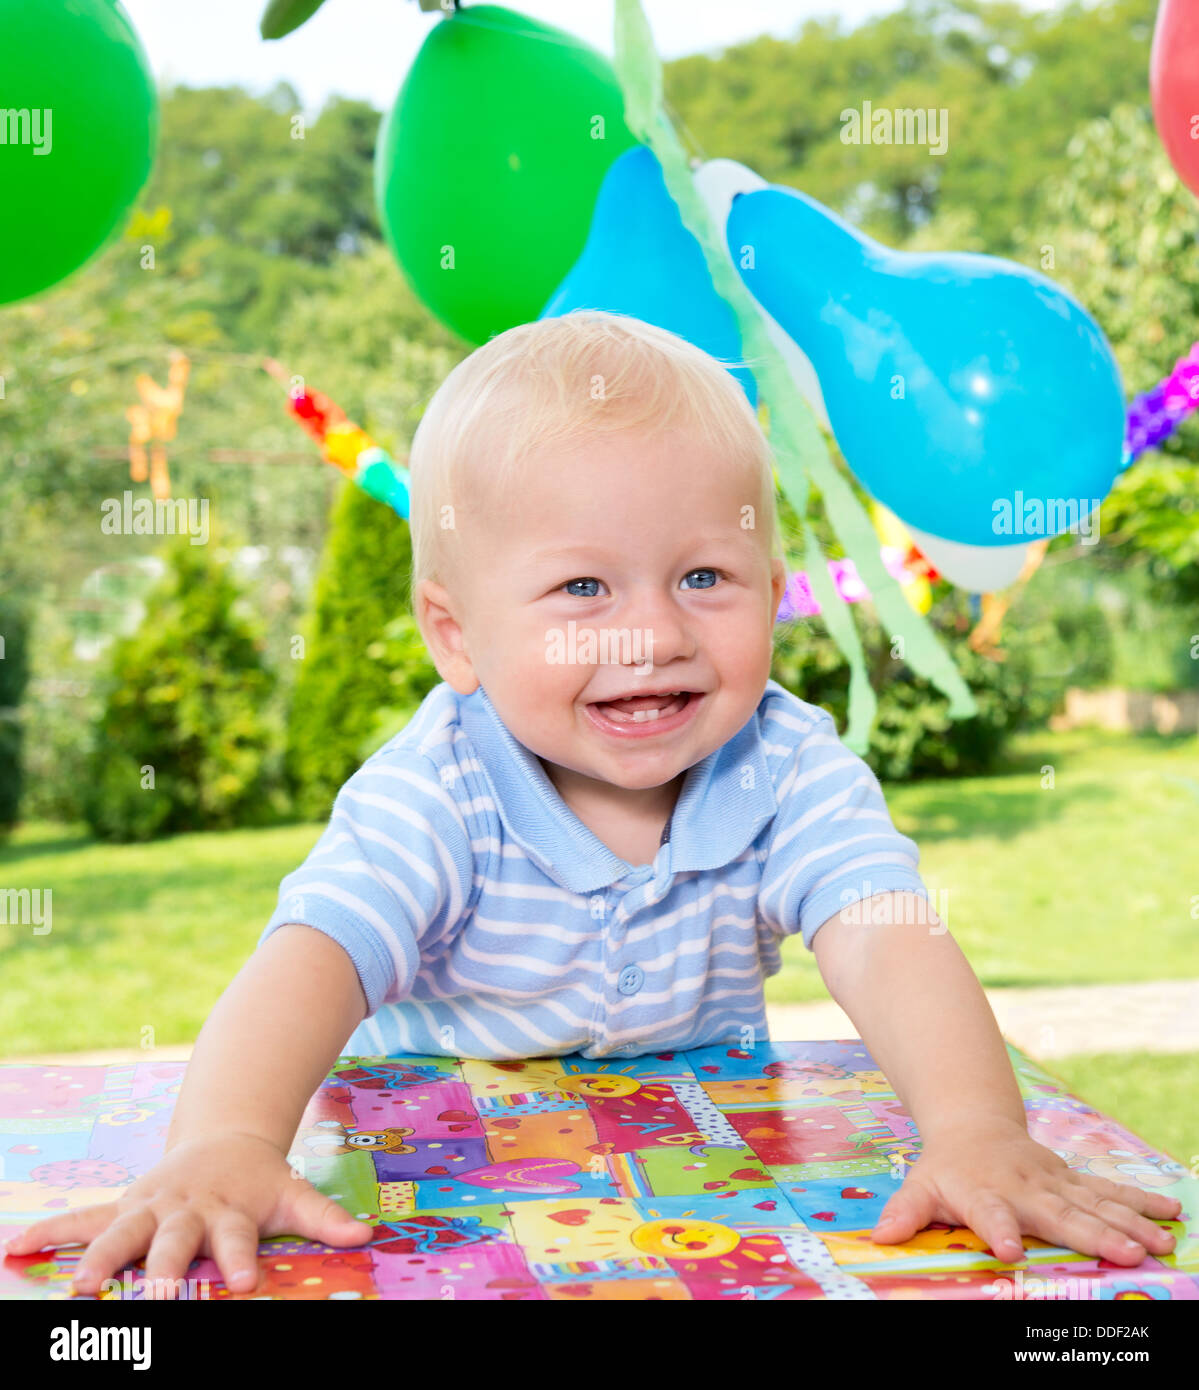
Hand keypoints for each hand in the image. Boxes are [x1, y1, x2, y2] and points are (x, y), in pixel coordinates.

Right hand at [2, 1132, 374, 1297]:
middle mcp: (184, 1209)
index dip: (240, 1260)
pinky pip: (81, 1220)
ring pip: (120, 1230)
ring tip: (78, 1285)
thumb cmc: (256, 1181)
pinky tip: (15, 1245)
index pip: (236, 1240)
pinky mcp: (122, 1207)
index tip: (244, 1282)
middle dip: (161, 1270)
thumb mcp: (291, 1193)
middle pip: (172, 1242)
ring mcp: (150, 1206)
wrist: (222, 1140)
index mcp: (228, 1211)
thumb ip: (324, 1217)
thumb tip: (365, 1234)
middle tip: (153, 1298)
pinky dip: (48, 1232)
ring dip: (98, 1256)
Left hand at [871, 1118, 1182, 1266]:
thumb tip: (880, 1237)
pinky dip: (1141, 1202)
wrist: (975, 1125)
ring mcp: (1054, 1182)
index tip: (1010, 1250)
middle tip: (1124, 1254)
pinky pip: (1111, 1192)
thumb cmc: (947, 1168)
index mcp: (984, 1192)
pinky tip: (1171, 1212)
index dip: (999, 1230)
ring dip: (1128, 1223)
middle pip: (1059, 1213)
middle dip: (1092, 1233)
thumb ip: (905, 1213)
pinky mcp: (1073, 1180)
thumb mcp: (920, 1186)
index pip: (990, 1213)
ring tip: (1156, 1244)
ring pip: (1095, 1203)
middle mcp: (1024, 1187)